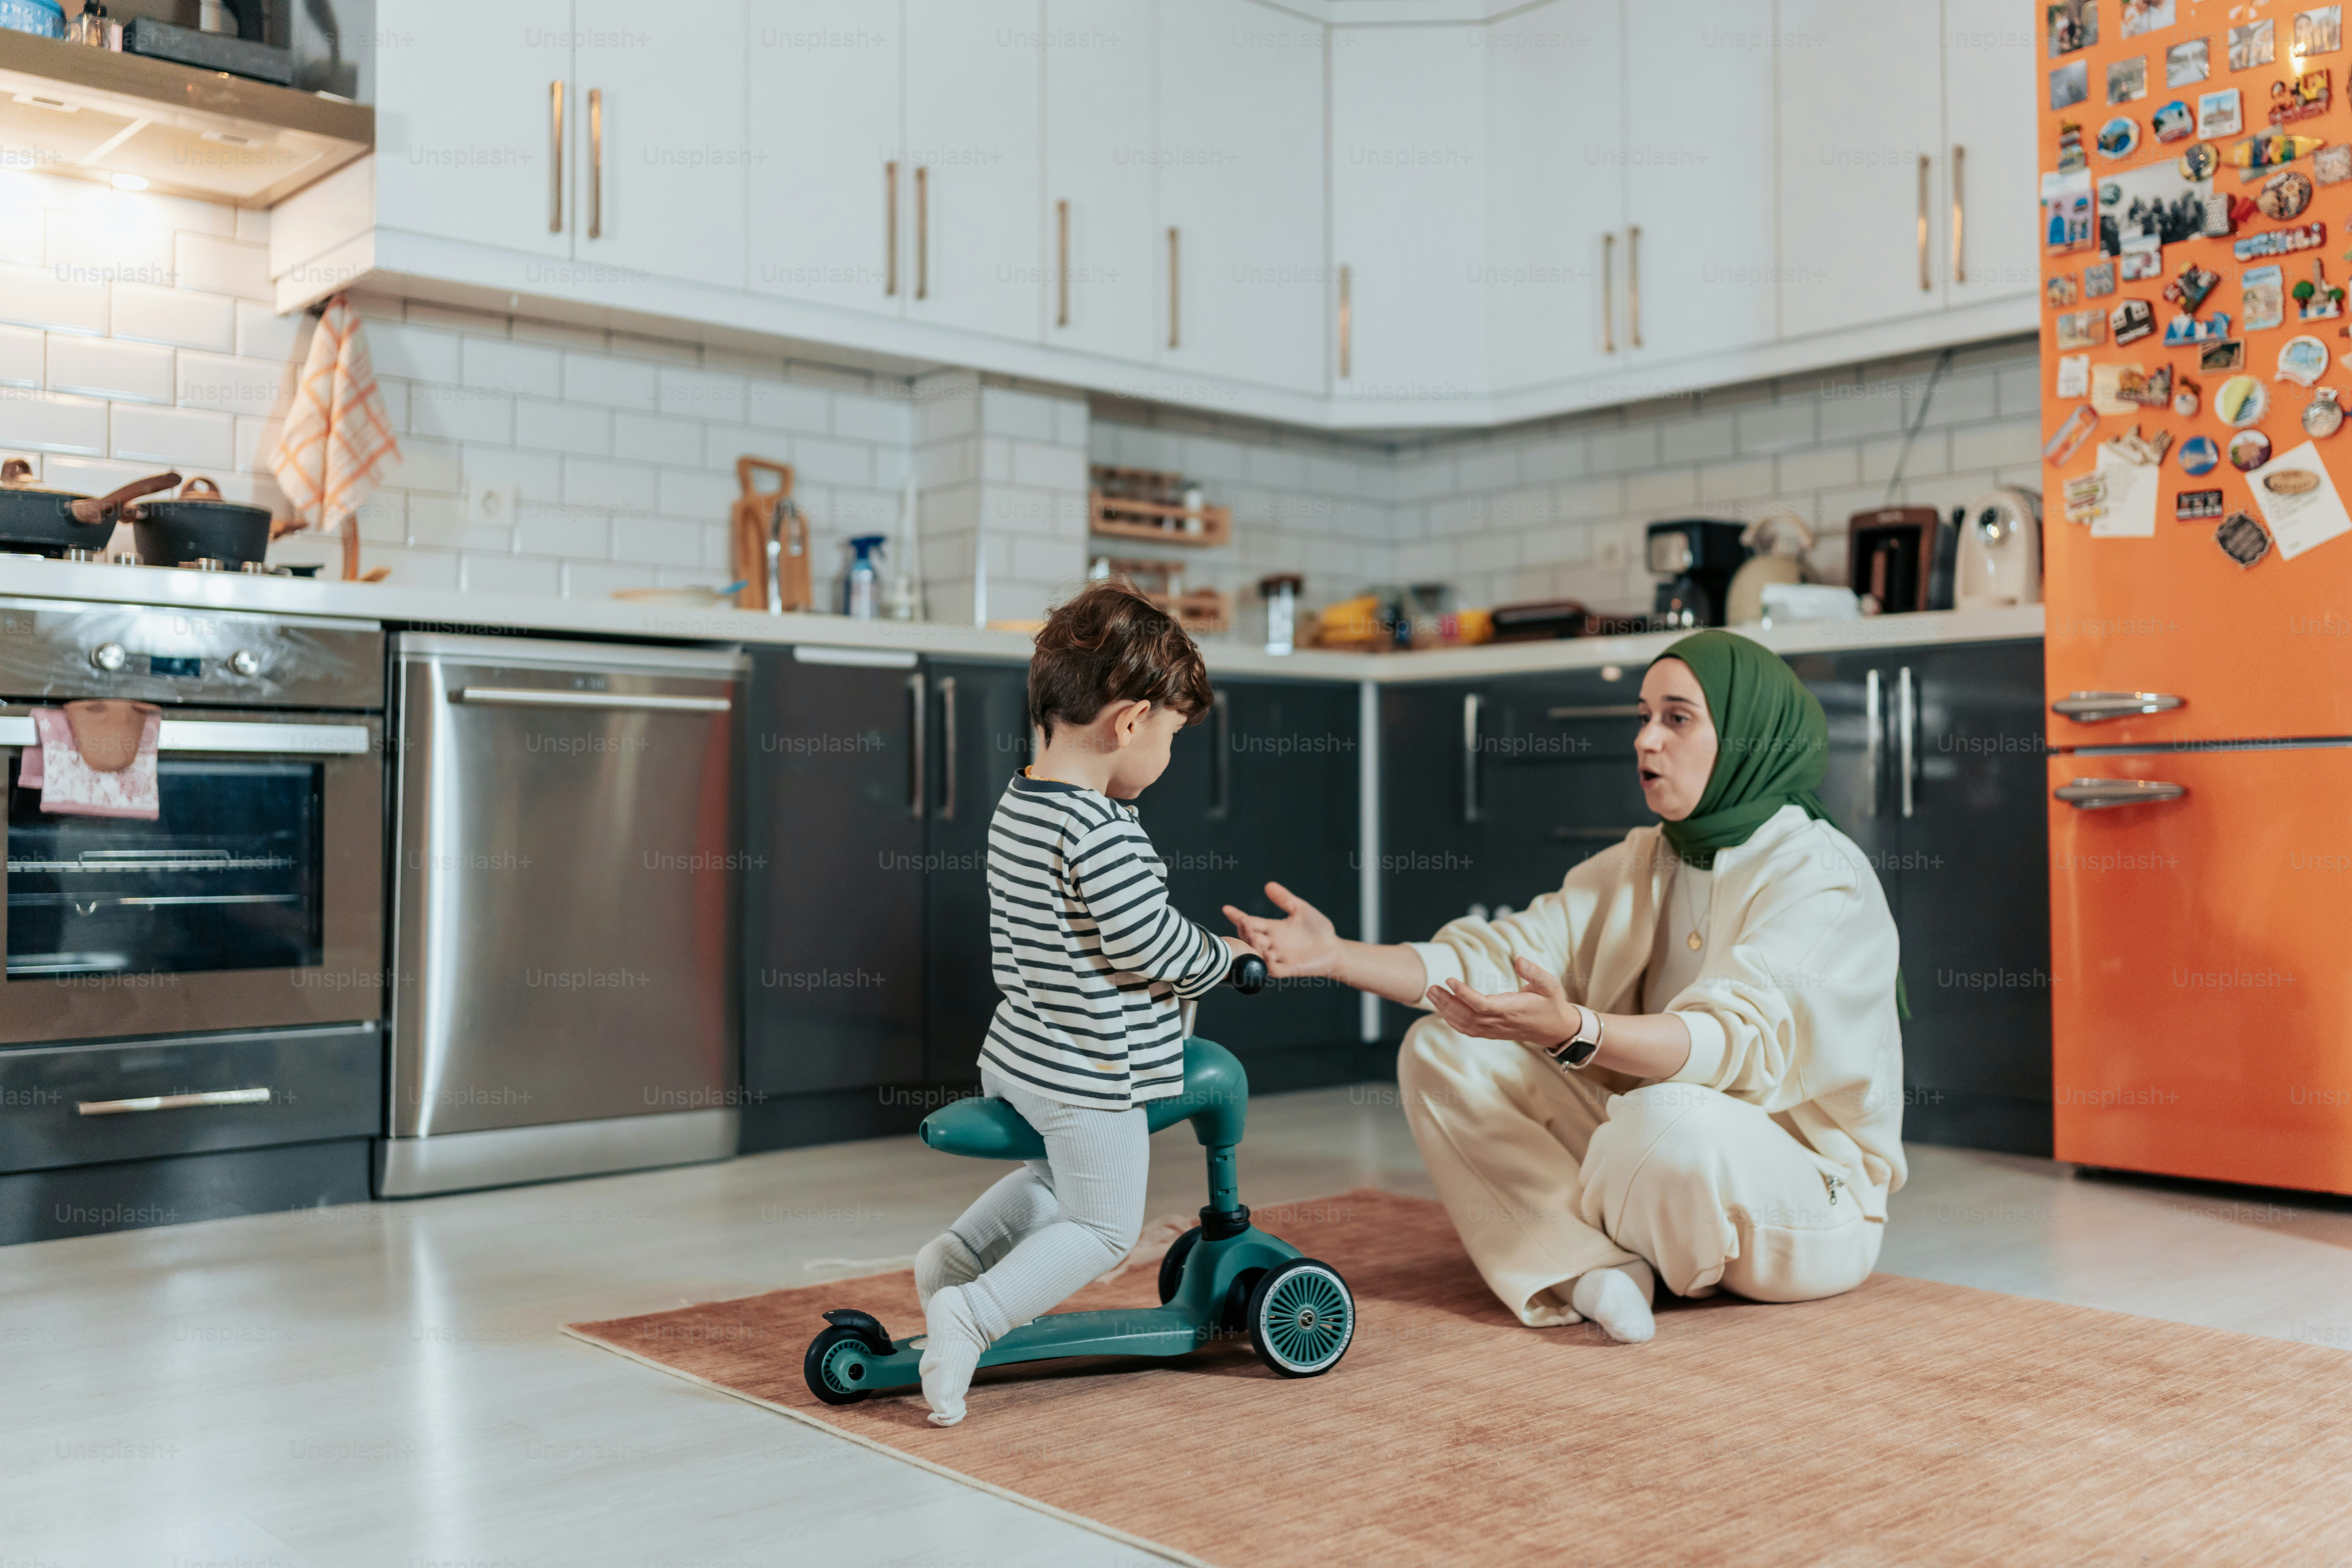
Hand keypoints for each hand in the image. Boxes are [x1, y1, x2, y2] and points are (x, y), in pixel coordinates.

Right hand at [1223, 882, 1340, 977]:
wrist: (1335, 948)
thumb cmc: (1318, 929)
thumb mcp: (1301, 910)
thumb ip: (1285, 899)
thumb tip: (1268, 885)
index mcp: (1273, 929)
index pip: (1251, 922)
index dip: (1238, 917)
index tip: (1227, 909)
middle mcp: (1272, 943)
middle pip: (1250, 938)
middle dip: (1245, 931)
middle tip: (1244, 922)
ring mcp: (1279, 957)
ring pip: (1258, 954)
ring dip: (1254, 947)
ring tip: (1253, 935)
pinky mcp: (1289, 969)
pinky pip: (1273, 969)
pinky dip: (1268, 963)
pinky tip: (1267, 954)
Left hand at [1424, 956, 1580, 1060]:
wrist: (1556, 1029)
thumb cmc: (1552, 1003)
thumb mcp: (1550, 984)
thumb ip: (1534, 972)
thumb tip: (1519, 959)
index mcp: (1512, 1009)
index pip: (1482, 1004)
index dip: (1464, 994)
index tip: (1449, 980)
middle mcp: (1500, 1021)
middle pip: (1467, 1016)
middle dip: (1447, 1002)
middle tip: (1431, 987)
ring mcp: (1495, 1029)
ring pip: (1465, 1024)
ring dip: (1446, 1010)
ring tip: (1432, 994)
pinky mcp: (1493, 1032)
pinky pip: (1469, 1030)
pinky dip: (1453, 1021)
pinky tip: (1443, 1009)